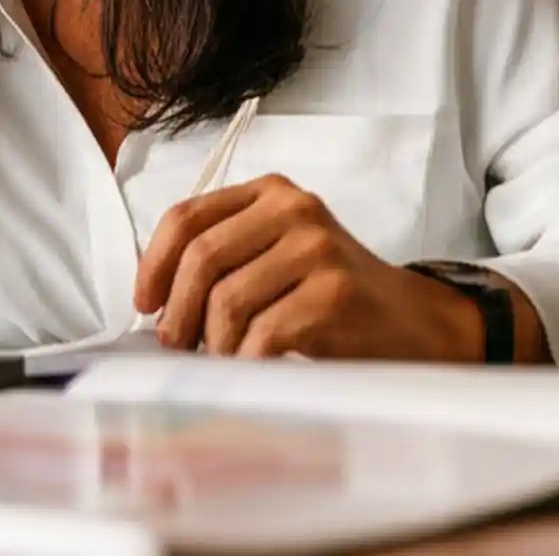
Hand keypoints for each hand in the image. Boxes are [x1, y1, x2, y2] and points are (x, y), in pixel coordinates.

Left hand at [133, 174, 486, 361]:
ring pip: (228, 300)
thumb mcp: (276, 254)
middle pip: (202, 258)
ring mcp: (318, 249)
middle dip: (178, 310)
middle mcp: (295, 209)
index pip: (187, 217)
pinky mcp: (335, 293)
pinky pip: (262, 334)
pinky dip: (246, 359)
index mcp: (271, 192)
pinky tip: (253, 366)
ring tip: (221, 357)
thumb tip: (156, 299)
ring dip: (213, 341)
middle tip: (175, 343)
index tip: (144, 303)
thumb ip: (224, 256)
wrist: (414, 322)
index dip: (154, 264)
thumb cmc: (332, 294)